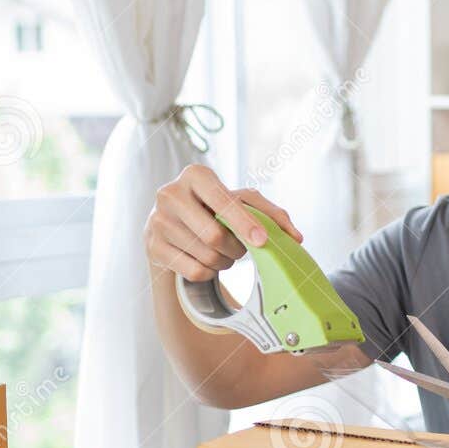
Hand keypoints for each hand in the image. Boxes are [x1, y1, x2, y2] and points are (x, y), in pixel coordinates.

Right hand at [145, 164, 302, 282]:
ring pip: (205, 256)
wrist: (174, 221)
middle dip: (235, 248)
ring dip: (224, 261)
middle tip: (240, 248)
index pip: (223, 202)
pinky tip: (206, 260)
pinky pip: (194, 271)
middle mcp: (170, 194)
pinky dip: (209, 272)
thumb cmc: (215, 208)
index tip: (262, 240)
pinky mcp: (152, 246)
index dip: (244, 223)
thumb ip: (271, 214)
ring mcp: (157, 221)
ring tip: (222, 252)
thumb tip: (295, 238)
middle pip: (214, 236)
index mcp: (196, 175)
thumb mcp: (242, 202)